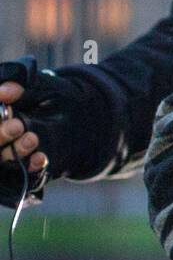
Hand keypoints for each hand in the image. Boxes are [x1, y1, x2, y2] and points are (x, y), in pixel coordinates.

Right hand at [0, 82, 48, 200]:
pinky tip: (41, 157)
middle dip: (0, 135)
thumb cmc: (49, 94)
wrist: (78, 111)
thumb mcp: (36, 84)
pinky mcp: (26, 168)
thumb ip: (19, 84)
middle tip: (18, 125)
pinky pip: (21, 175)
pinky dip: (30, 166)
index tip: (6, 104)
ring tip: (33, 138)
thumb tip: (4, 91)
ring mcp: (8, 153)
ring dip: (15, 151)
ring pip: (2, 159)